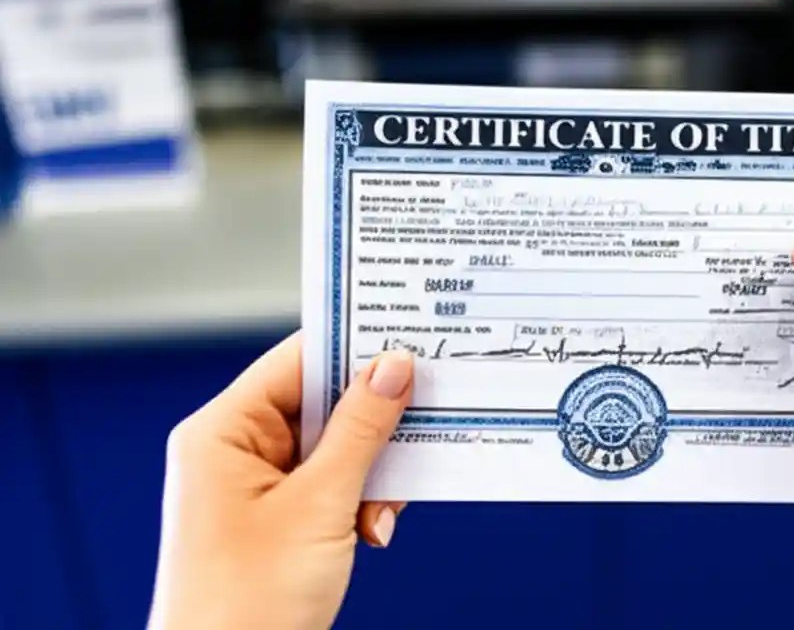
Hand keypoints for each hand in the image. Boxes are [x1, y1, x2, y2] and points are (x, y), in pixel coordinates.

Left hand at [149, 334, 416, 628]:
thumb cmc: (245, 603)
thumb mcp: (320, 505)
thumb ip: (361, 430)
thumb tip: (394, 366)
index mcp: (222, 431)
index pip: (296, 361)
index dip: (353, 349)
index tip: (409, 340)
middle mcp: (233, 449)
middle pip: (320, 403)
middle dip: (372, 426)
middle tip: (421, 426)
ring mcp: (253, 485)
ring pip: (333, 447)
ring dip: (370, 474)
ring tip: (381, 512)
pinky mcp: (274, 517)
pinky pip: (330, 483)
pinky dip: (359, 501)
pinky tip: (372, 530)